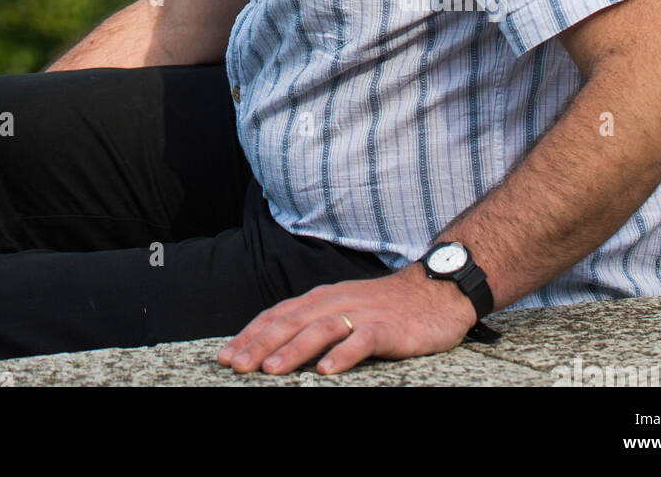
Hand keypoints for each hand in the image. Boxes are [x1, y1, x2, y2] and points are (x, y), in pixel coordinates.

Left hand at [215, 264, 476, 375]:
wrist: (434, 291)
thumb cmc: (385, 307)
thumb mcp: (342, 308)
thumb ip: (312, 321)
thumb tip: (274, 343)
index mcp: (320, 299)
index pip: (277, 315)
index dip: (250, 334)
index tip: (225, 355)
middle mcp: (334, 302)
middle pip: (291, 322)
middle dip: (260, 344)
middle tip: (236, 365)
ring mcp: (360, 314)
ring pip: (320, 330)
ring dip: (293, 350)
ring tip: (271, 370)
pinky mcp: (386, 328)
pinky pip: (362, 341)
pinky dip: (343, 354)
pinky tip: (327, 370)